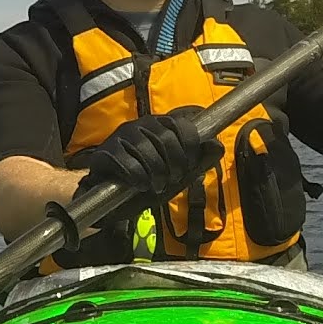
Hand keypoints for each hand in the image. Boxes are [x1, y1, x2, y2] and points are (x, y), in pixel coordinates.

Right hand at [74, 109, 222, 202]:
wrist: (113, 199)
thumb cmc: (148, 182)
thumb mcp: (179, 175)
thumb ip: (199, 162)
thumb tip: (217, 145)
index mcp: (160, 125)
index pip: (181, 124)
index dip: (189, 146)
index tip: (188, 165)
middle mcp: (141, 125)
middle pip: (165, 137)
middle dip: (174, 163)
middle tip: (172, 179)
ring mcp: (122, 136)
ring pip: (145, 149)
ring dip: (156, 172)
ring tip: (156, 185)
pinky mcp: (105, 152)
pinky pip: (126, 161)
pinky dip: (137, 177)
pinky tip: (140, 186)